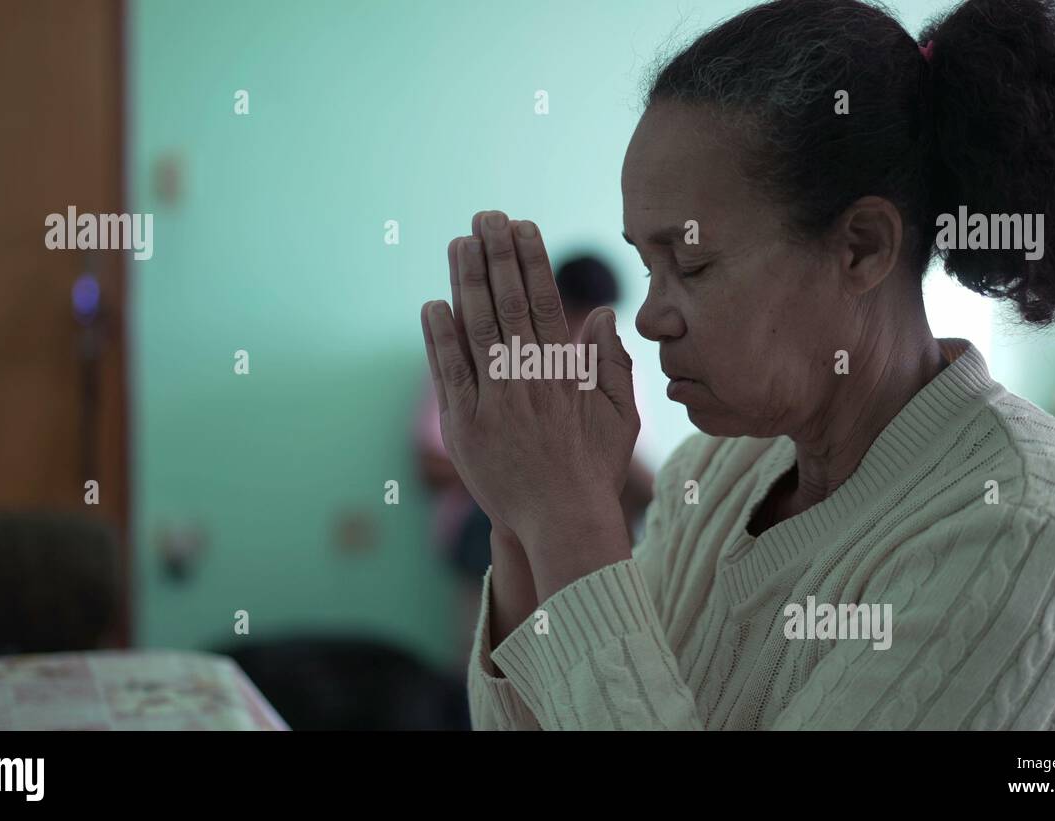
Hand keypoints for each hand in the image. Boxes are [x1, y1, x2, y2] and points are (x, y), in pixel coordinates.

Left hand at [419, 210, 639, 561]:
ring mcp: (495, 402)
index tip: (523, 226)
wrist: (563, 522)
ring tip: (459, 243)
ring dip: (466, 283)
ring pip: (477, 331)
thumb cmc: (593, 470)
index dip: (532, 261)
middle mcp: (528, 381)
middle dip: (496, 256)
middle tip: (485, 216)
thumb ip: (612, 363)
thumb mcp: (621, 416)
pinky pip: (450, 374)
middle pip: (507, 305)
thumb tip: (599, 315)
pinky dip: (440, 339)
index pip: (544, 303)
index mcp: (563, 374)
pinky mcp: (466, 426)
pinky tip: (433, 305)